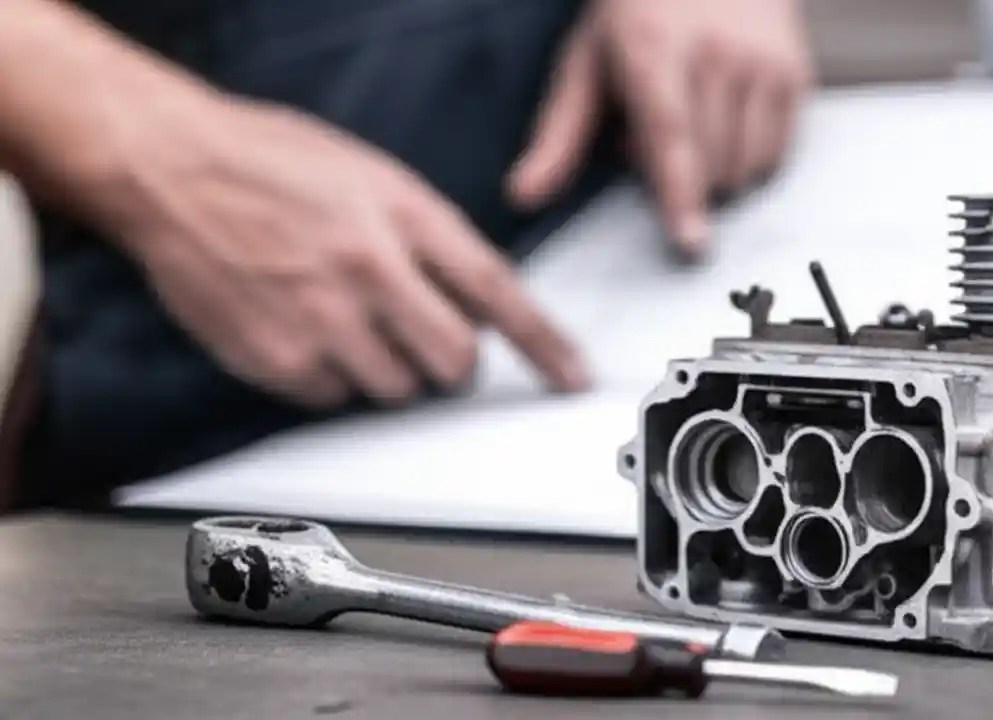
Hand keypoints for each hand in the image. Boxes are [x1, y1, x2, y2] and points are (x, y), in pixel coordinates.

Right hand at [85, 95, 587, 407]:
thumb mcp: (372, 176)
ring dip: (387, 368)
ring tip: (346, 319)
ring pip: (398, 390)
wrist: (169, 167)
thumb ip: (428, 236)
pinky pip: (335, 399)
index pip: (495, 290)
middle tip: (421, 335)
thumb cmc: (269, 162)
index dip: (543, 343)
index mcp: (402, 214)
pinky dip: (330, 378)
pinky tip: (304, 329)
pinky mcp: (277, 358)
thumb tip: (477, 299)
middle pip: (455, 361)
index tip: (570, 376)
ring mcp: (322, 319)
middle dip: (449, 360)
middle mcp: (370, 269)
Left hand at [508, 0, 812, 257]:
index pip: (671, 136)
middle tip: (657, 140)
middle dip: (684, 181)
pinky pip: (776, 153)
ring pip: (747, 166)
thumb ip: (558, 137)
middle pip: (711, 166)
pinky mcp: (794, 71)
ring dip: (717, 174)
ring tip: (693, 126)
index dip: (679, 195)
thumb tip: (523, 196)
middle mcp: (715, 53)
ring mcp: (762, 60)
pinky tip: (726, 121)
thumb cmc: (635, 16)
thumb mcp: (585, 64)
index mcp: (653, 49)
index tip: (690, 243)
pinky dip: (748, 158)